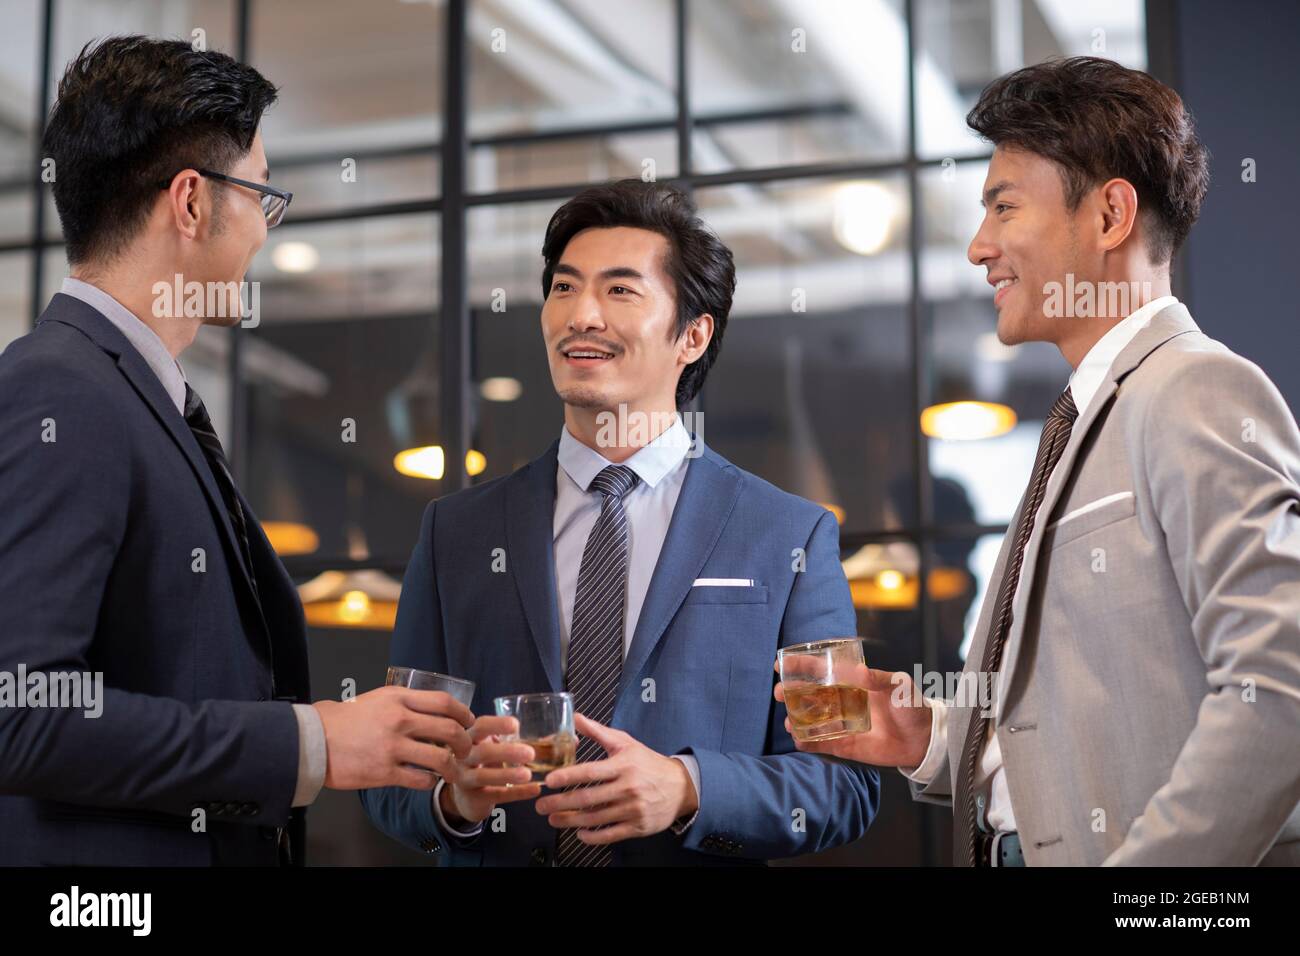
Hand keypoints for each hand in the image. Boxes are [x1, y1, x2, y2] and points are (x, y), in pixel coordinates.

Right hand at [312, 685, 474, 789]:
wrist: (315, 741)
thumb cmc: (346, 719)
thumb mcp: (378, 698)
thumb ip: (405, 702)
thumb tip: (434, 709)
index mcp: (399, 699)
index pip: (444, 702)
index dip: (463, 713)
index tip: (469, 721)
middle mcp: (399, 720)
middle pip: (449, 730)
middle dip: (465, 742)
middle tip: (467, 749)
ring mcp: (392, 747)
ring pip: (440, 758)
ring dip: (453, 767)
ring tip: (453, 771)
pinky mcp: (384, 771)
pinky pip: (420, 779)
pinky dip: (430, 782)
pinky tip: (428, 780)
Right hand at [441, 715, 542, 825]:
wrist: (465, 797)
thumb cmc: (483, 764)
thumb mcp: (489, 748)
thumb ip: (509, 740)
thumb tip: (549, 736)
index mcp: (469, 738)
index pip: (480, 727)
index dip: (497, 725)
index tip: (517, 725)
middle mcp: (463, 757)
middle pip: (482, 752)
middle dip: (506, 752)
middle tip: (530, 753)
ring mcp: (464, 779)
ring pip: (483, 776)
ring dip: (507, 774)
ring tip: (528, 774)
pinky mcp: (473, 798)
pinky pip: (495, 795)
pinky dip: (516, 793)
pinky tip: (534, 789)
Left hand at [534, 714, 697, 844]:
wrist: (680, 787)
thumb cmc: (648, 763)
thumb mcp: (626, 743)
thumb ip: (598, 732)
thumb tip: (575, 717)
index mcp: (623, 765)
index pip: (590, 771)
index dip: (568, 776)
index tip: (549, 781)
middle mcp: (628, 787)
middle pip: (588, 797)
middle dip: (560, 803)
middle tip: (541, 806)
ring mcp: (633, 809)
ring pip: (596, 818)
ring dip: (570, 821)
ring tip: (553, 819)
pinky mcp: (638, 827)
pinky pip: (610, 834)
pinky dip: (592, 836)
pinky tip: (579, 833)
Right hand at [773, 663, 932, 767]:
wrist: (924, 739)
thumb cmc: (912, 706)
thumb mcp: (900, 685)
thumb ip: (879, 678)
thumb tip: (856, 671)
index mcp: (851, 683)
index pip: (821, 671)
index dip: (801, 666)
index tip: (780, 663)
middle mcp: (842, 702)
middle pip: (809, 695)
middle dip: (791, 693)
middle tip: (779, 693)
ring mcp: (842, 724)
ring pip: (811, 720)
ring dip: (796, 719)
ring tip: (788, 721)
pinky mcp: (845, 745)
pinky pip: (822, 744)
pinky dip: (808, 743)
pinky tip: (798, 740)